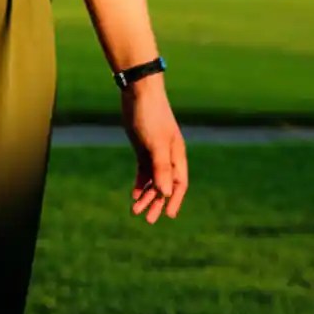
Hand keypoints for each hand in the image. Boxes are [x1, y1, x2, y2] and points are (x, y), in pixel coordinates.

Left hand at [121, 77, 187, 222]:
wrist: (139, 93)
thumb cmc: (150, 117)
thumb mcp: (156, 144)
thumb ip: (161, 168)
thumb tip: (166, 193)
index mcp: (177, 155)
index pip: (179, 184)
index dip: (174, 200)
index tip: (168, 216)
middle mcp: (169, 155)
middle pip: (165, 185)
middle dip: (157, 203)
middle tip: (148, 220)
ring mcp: (155, 152)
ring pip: (154, 180)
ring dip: (146, 196)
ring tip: (135, 210)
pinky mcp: (143, 148)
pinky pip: (144, 171)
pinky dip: (140, 183)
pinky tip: (134, 195)